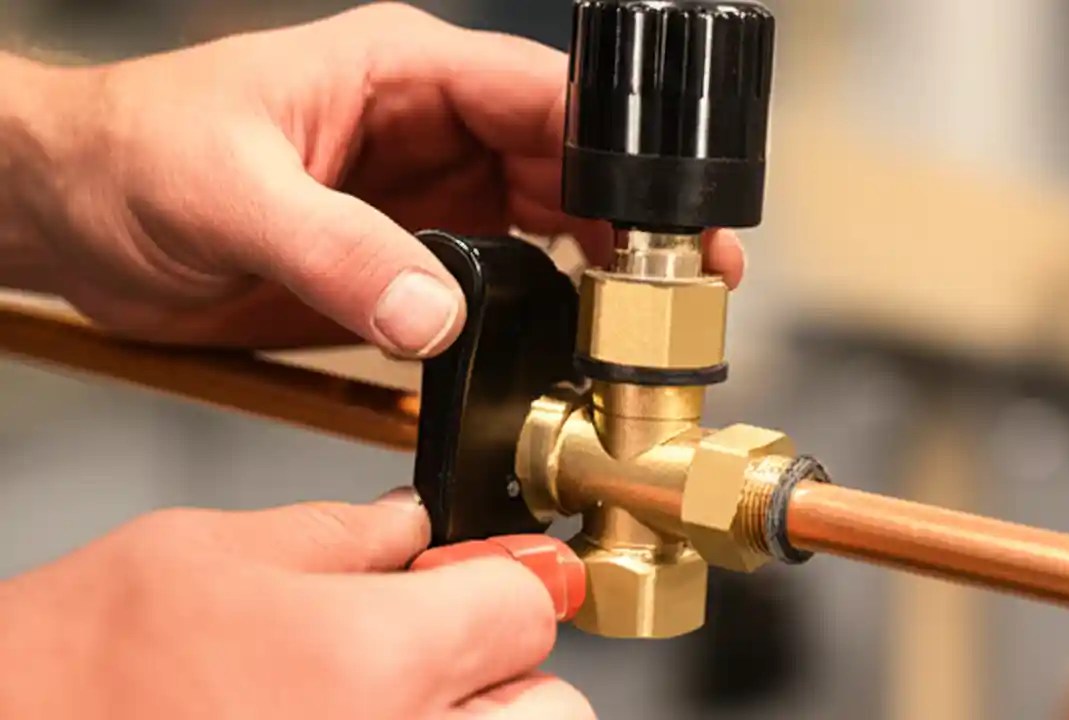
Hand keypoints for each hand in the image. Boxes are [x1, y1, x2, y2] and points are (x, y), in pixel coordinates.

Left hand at [0, 3, 745, 352]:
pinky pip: (495, 281)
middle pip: (567, 168)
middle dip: (629, 224)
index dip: (620, 154)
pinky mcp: (405, 259)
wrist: (72, 216)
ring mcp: (424, 197)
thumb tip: (430, 312)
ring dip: (592, 272)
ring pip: (545, 227)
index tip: (670, 217)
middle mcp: (429, 130)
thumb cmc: (130, 155)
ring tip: (633, 323)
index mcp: (401, 74)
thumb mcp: (229, 193)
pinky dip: (534, 310)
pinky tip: (559, 340)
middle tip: (676, 289)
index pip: (542, 96)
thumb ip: (333, 250)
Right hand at [0, 490, 593, 718]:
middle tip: (437, 655)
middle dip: (507, 674)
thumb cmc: (73, 674)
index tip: (477, 581)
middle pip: (554, 709)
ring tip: (381, 704)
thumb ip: (338, 535)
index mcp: (372, 658)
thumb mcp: (207, 553)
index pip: (525, 606)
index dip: (500, 580)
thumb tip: (407, 523)